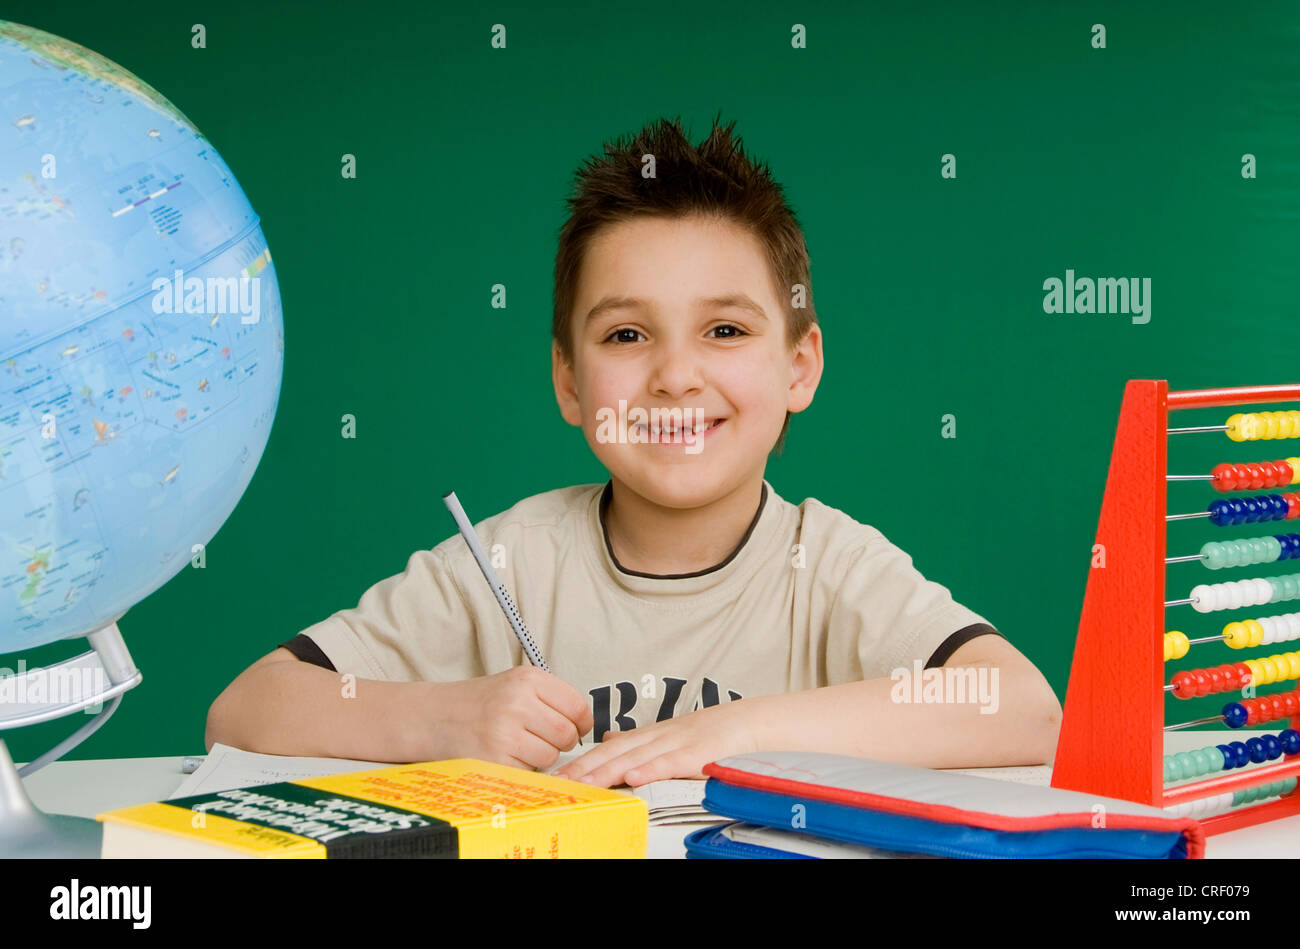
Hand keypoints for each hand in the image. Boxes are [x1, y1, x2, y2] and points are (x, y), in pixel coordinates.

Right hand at [417, 665, 593, 770]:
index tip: (574, 728)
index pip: (577, 706)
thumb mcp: (514, 684)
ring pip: (550, 755)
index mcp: (527, 679)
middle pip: (566, 734)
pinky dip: (520, 768)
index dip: (581, 723)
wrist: (432, 716)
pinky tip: (503, 755)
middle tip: (539, 739)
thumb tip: (585, 725)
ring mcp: (505, 731)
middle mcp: (517, 701)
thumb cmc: (479, 703)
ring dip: (539, 757)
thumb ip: (549, 698)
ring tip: (517, 745)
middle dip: (559, 742)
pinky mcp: (494, 758)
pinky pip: (528, 771)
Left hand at [552, 699, 758, 787]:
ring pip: (636, 759)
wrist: (751, 722)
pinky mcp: (698, 755)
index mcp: (650, 735)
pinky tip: (633, 778)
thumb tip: (608, 743)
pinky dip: (651, 770)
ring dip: (607, 772)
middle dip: (585, 770)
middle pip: (615, 754)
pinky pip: (671, 763)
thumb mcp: (670, 735)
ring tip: (585, 786)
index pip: (609, 749)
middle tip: (560, 784)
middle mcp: (658, 737)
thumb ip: (640, 742)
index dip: (582, 762)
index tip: (559, 777)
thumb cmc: (712, 733)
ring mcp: (677, 745)